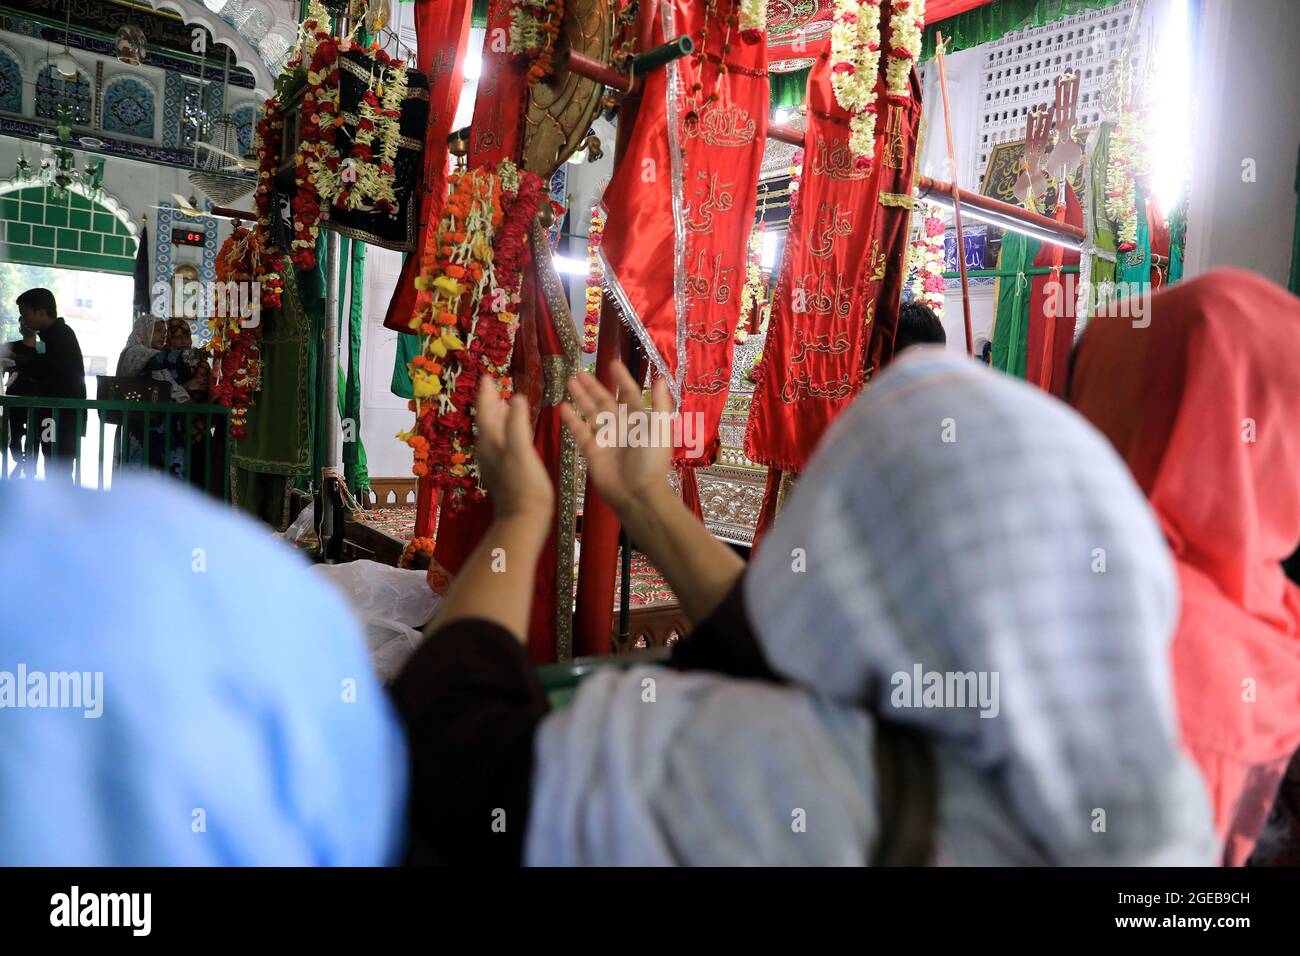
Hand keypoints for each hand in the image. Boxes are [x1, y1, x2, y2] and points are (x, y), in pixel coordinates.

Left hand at [475, 374, 552, 528]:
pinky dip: (504, 429)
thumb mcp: (521, 451)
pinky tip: (512, 431)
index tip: (488, 376)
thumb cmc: (525, 486)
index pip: (485, 411)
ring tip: (502, 402)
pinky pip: (500, 441)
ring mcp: (495, 460)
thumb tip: (515, 397)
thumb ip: (517, 423)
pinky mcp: (503, 469)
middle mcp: (488, 448)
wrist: (524, 519)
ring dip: (496, 414)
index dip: (487, 394)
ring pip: (492, 430)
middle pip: (486, 419)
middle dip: (490, 401)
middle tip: (494, 385)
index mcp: (491, 441)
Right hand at [561, 360, 673, 515]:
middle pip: (605, 401)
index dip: (622, 379)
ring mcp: (605, 439)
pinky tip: (562, 406)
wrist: (638, 494)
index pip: (629, 394)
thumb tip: (660, 378)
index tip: (613, 364)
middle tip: (580, 371)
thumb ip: (659, 404)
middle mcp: (621, 427)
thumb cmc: (651, 461)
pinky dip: (572, 420)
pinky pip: (580, 432)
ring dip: (581, 397)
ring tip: (570, 381)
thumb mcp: (660, 429)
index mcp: (639, 420)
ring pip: (590, 413)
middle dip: (593, 386)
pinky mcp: (592, 451)